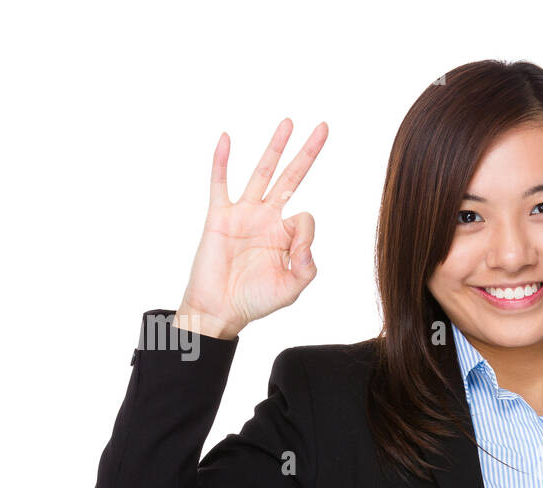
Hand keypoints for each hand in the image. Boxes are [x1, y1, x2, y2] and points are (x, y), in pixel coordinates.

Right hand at [175, 118, 328, 339]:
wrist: (219, 310)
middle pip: (291, 178)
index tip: (297, 253)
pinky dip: (222, 161)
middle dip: (308, 154)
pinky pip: (220, 183)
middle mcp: (266, 219)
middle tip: (324, 128)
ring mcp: (243, 214)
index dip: (305, 235)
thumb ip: (307, 268)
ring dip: (275, 148)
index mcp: (285, 236)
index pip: (306, 218)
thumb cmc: (253, 301)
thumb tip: (306, 245)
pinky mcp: (219, 216)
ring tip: (289, 123)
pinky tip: (226, 138)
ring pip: (262, 172)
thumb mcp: (291, 289)